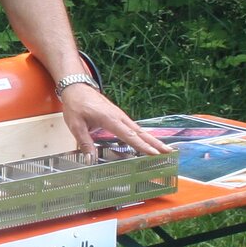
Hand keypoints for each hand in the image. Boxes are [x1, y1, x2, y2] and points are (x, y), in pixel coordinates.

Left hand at [57, 84, 171, 157]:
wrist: (77, 87)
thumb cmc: (76, 105)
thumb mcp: (75, 125)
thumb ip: (84, 142)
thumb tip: (90, 159)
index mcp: (110, 119)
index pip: (129, 135)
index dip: (142, 146)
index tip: (155, 154)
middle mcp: (119, 117)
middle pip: (141, 133)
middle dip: (156, 143)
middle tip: (170, 153)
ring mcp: (121, 116)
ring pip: (140, 130)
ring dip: (153, 140)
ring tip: (165, 151)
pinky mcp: (119, 117)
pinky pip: (134, 128)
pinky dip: (144, 136)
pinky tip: (148, 144)